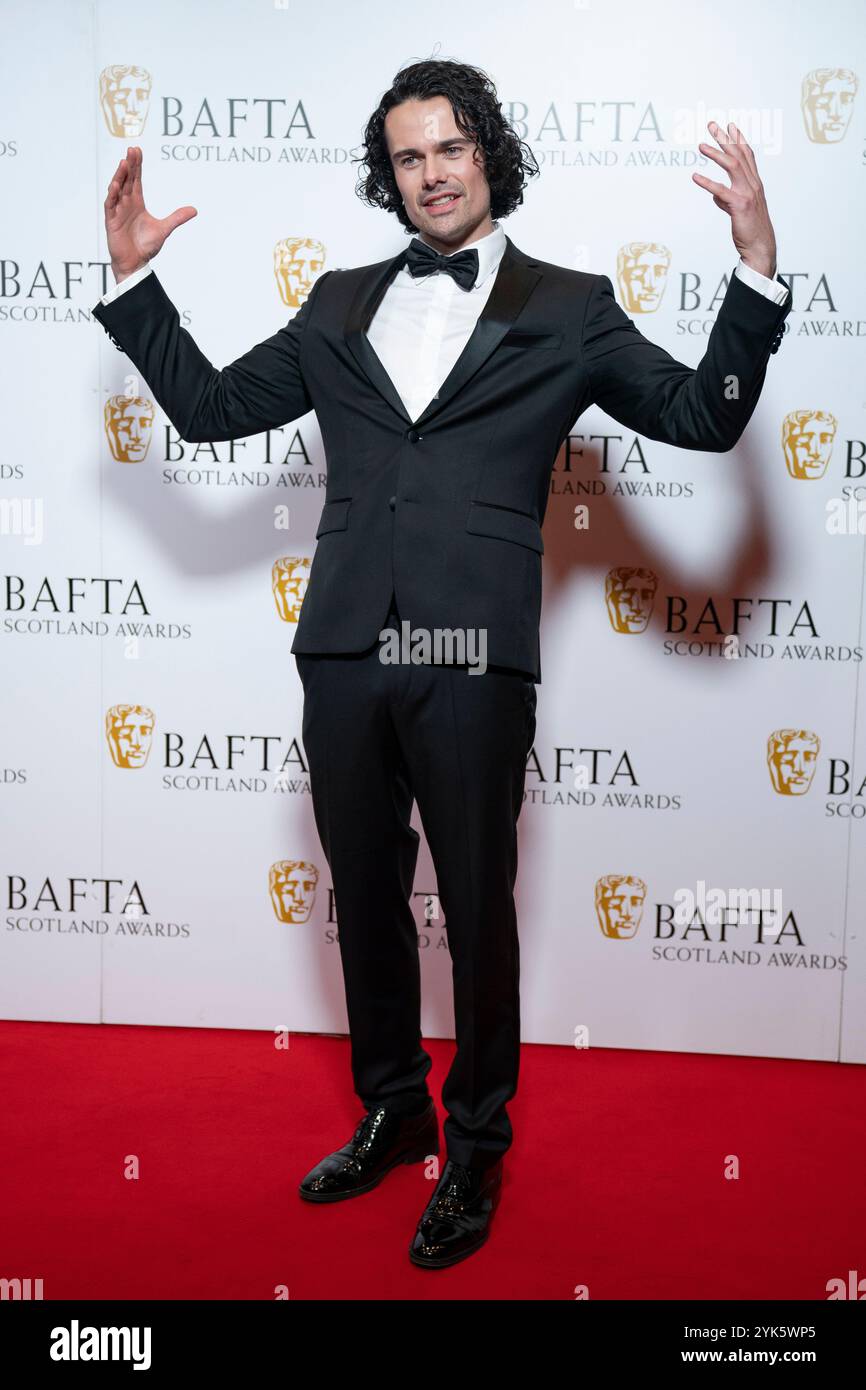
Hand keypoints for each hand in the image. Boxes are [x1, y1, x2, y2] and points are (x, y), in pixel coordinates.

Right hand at [104, 145, 196, 281]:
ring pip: (117, 189)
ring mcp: (117, 211)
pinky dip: (113, 195)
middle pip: (126, 180)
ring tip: (124, 163)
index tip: (138, 150)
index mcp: (136, 203)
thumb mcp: (164, 229)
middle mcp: (126, 203)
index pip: (136, 180)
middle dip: (129, 165)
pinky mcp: (111, 221)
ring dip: (120, 176)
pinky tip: (116, 185)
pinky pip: (110, 205)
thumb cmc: (145, 246)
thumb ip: (177, 218)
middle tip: (132, 150)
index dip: (137, 166)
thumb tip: (194, 210)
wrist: (135, 263)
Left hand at [692, 121, 776, 278]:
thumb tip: (716, 195)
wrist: (760, 247)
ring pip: (732, 166)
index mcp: (755, 184)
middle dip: (725, 138)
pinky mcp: (740, 205)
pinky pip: (721, 191)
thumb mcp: (739, 211)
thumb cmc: (750, 229)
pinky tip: (695, 176)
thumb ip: (727, 200)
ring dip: (716, 153)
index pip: (747, 156)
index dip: (738, 139)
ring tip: (701, 145)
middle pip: (739, 155)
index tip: (730, 126)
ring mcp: (748, 194)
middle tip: (712, 125)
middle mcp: (753, 185)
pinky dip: (707, 183)